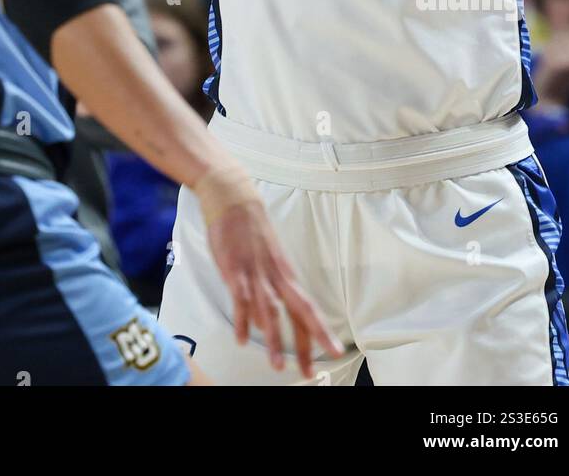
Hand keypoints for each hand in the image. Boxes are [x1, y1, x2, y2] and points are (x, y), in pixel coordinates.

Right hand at [194, 163, 342, 377]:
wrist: (234, 196)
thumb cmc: (250, 228)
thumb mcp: (268, 257)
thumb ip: (270, 286)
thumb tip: (268, 319)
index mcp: (285, 273)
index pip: (307, 308)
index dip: (320, 332)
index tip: (334, 352)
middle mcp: (276, 275)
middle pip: (297, 312)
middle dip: (307, 343)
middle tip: (311, 372)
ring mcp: (255, 273)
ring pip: (269, 311)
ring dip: (273, 340)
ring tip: (276, 366)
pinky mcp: (234, 269)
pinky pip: (240, 299)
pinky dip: (243, 319)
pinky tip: (243, 339)